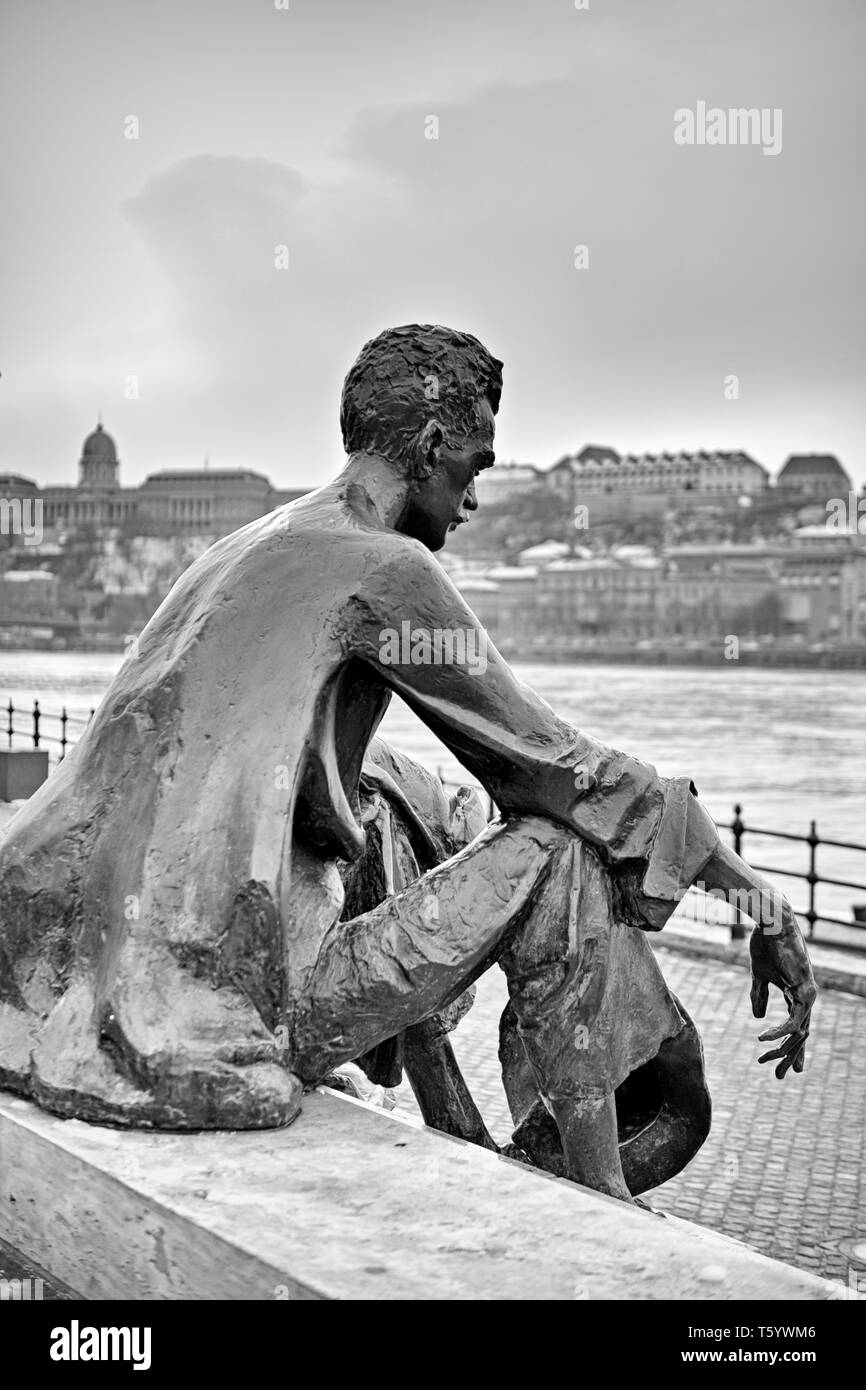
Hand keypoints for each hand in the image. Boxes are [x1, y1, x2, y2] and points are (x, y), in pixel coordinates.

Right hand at [699, 840, 816, 1078]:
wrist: (771, 923)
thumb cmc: (765, 944)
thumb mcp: (759, 976)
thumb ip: (759, 996)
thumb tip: (758, 1019)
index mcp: (797, 994)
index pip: (797, 1027)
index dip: (792, 1048)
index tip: (788, 1068)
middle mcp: (806, 997)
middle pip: (802, 1036)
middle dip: (790, 1058)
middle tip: (780, 1076)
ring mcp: (808, 995)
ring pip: (799, 1032)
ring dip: (781, 1049)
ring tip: (764, 1059)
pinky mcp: (803, 990)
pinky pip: (793, 1020)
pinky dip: (777, 1031)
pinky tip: (763, 1039)